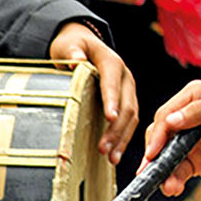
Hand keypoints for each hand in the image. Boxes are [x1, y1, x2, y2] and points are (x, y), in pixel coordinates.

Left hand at [50, 21, 137, 163]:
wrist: (82, 46)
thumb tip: (76, 59)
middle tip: (103, 148)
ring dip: (122, 138)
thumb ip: (72, 50)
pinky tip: (115, 155)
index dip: (112, 99)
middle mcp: (125, 78)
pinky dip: (124, 139)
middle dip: (116, 128)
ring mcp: (128, 91)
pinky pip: (129, 122)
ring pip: (132, 116)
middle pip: (127, 104)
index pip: (113, 81)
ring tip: (110, 157)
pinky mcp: (126, 102)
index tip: (110, 117)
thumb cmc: (74, 46)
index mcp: (112, 62)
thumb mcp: (69, 44)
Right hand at [141, 81, 200, 195]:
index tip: (155, 151)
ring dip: (161, 171)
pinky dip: (172, 180)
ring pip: (165, 156)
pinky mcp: (196, 161)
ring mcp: (190, 140)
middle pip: (160, 135)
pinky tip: (173, 188)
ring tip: (168, 186)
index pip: (168, 113)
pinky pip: (176, 171)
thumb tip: (170, 121)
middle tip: (151, 172)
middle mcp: (188, 117)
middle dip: (154, 154)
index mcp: (196, 96)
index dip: (159, 132)